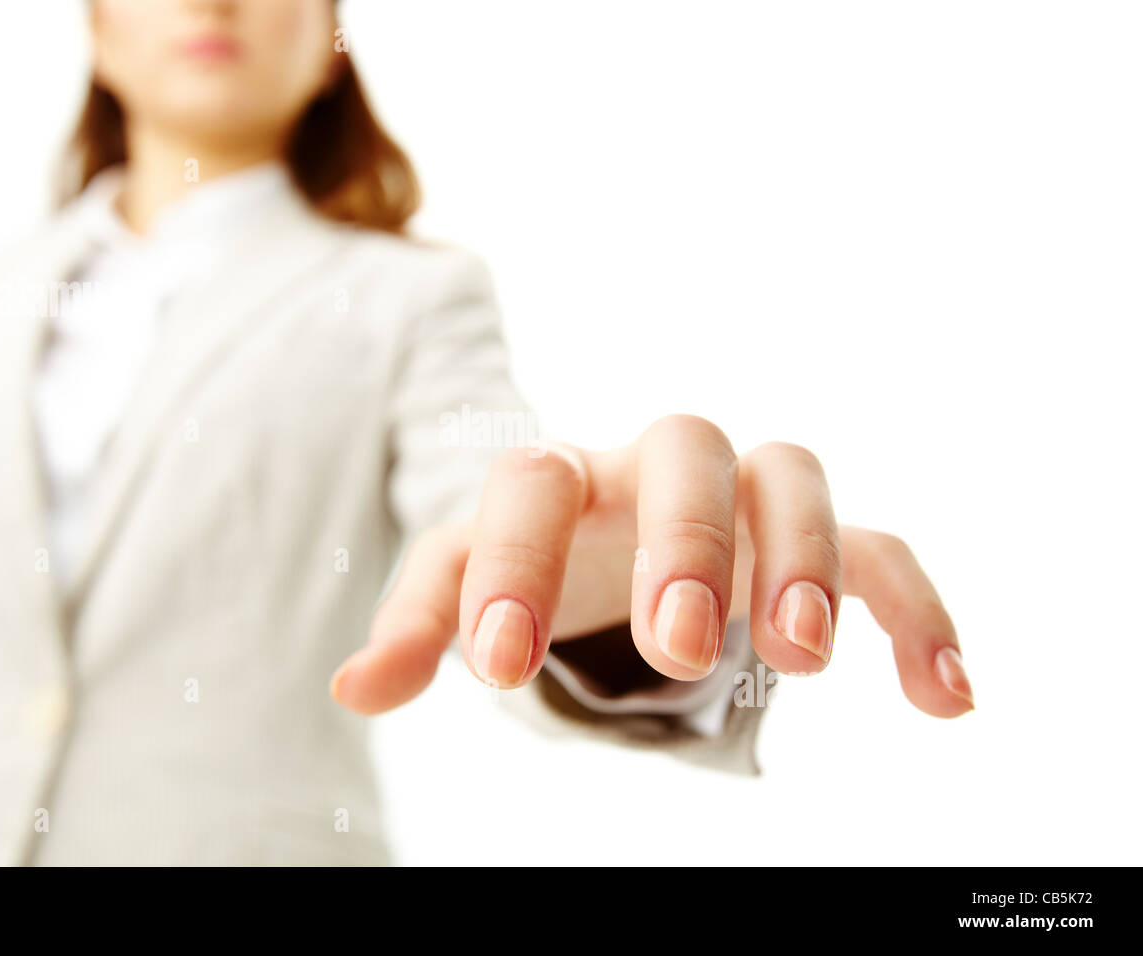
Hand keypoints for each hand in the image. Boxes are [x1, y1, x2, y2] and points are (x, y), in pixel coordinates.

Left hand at [331, 415, 972, 718]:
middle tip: (677, 647)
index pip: (532, 481)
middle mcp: (654, 466)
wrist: (616, 534)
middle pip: (684, 446)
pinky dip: (915, 611)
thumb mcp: (468, 589)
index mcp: (560, 472)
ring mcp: (742, 494)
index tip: (499, 668)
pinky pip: (883, 547)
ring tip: (800, 660)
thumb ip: (420, 623)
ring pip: (791, 475)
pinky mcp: (812, 538)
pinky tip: (944, 697)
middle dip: (685, 540)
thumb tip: (355, 688)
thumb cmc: (540, 560)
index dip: (514, 565)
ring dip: (807, 557)